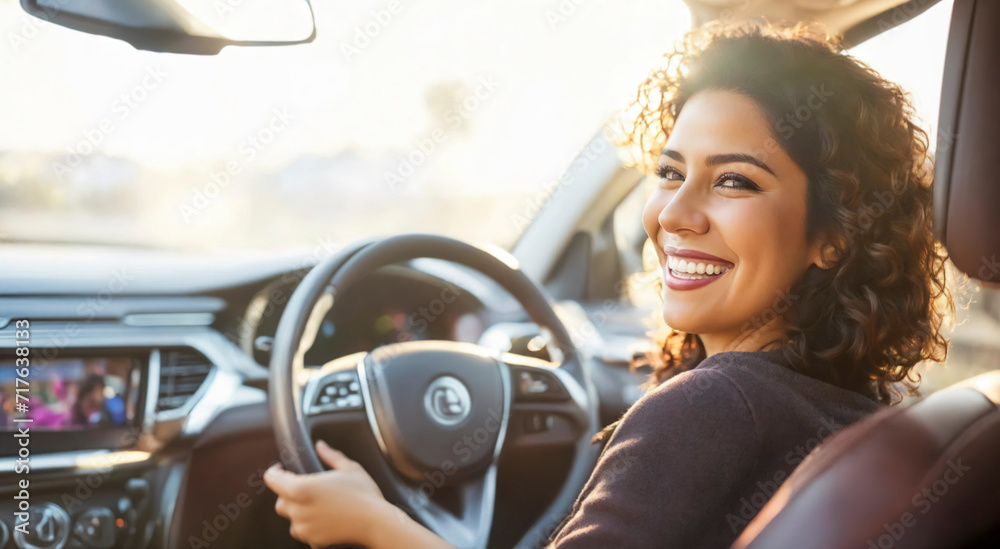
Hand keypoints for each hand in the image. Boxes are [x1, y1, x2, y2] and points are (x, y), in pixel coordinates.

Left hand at [264, 439, 391, 546]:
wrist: (376, 522)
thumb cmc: (364, 494)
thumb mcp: (349, 467)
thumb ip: (331, 455)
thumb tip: (321, 446)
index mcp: (301, 488)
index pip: (272, 479)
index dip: (275, 472)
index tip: (281, 470)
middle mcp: (298, 510)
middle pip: (280, 501)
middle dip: (289, 494)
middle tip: (308, 488)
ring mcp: (305, 527)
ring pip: (291, 519)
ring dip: (299, 512)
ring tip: (320, 505)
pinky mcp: (313, 540)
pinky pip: (304, 532)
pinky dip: (311, 526)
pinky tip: (327, 519)